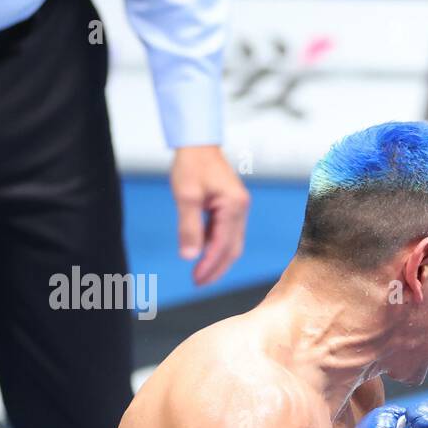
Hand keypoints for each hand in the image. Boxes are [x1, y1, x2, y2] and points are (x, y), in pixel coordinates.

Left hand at [170, 145, 250, 286]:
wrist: (198, 144)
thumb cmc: (192, 164)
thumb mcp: (186, 196)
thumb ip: (189, 228)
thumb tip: (190, 256)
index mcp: (234, 207)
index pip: (223, 244)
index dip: (210, 265)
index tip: (197, 279)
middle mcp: (241, 210)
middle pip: (233, 249)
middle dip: (217, 268)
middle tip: (199, 283)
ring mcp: (239, 209)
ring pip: (232, 243)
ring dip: (217, 260)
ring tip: (200, 273)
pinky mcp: (232, 208)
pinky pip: (227, 233)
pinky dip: (216, 247)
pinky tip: (203, 253)